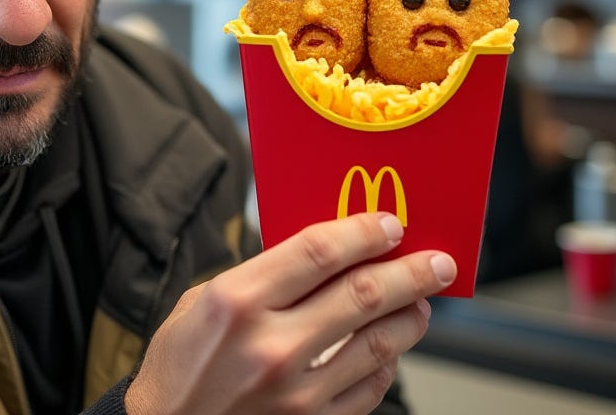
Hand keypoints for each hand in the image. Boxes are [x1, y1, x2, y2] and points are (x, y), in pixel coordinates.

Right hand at [125, 212, 455, 414]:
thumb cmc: (180, 364)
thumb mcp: (202, 301)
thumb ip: (261, 277)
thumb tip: (323, 256)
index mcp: (237, 300)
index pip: (319, 253)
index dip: (363, 232)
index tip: (390, 224)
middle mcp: (271, 345)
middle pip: (362, 294)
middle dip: (409, 272)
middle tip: (435, 262)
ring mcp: (295, 392)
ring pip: (378, 343)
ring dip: (410, 317)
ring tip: (421, 303)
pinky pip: (369, 390)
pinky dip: (387, 365)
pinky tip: (389, 349)